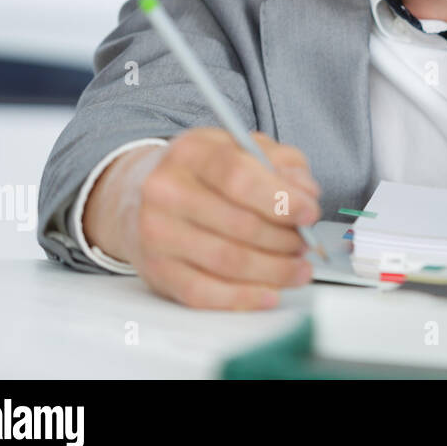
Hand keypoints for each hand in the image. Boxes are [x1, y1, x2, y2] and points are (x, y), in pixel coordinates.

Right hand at [83, 127, 320, 309]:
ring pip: (227, 262)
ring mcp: (157, 233)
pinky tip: (270, 293)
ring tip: (298, 268)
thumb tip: (307, 194)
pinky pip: (204, 293)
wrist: (137, 193)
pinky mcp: (156, 270)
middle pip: (239, 224)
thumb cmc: (202, 172)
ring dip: (274, 270)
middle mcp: (166, 191)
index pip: (239, 177)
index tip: (309, 213)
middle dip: (284, 240)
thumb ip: (281, 163)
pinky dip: (244, 297)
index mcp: (192, 153)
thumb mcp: (241, 148)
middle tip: (306, 245)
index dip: (281, 199)